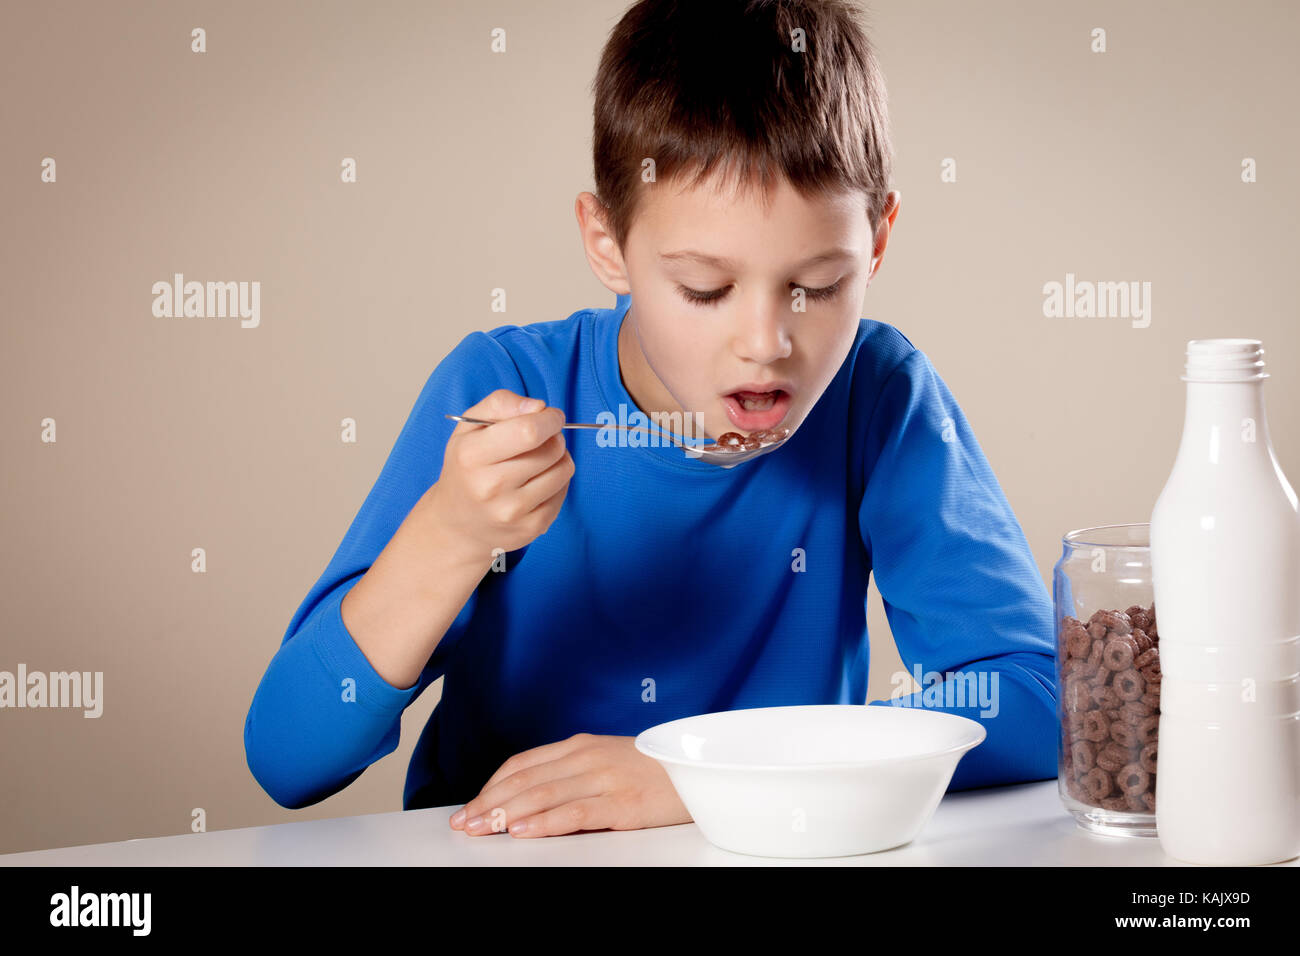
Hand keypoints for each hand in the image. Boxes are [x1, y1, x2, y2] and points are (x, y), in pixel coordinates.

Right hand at [430, 389, 574, 557]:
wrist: (457, 523)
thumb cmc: (467, 466)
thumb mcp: (470, 426)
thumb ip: (501, 404)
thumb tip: (539, 407)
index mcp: (472, 456)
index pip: (528, 431)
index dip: (549, 419)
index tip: (552, 416)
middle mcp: (490, 487)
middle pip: (551, 449)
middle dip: (554, 436)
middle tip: (542, 439)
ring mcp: (512, 511)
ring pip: (563, 470)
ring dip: (559, 457)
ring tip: (540, 459)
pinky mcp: (531, 528)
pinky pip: (564, 492)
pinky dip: (558, 480)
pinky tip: (538, 481)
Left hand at [448, 733, 691, 837]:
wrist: (701, 770)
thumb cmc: (654, 771)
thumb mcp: (607, 762)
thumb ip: (571, 772)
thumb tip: (529, 797)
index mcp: (580, 746)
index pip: (523, 763)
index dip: (492, 785)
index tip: (471, 806)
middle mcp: (587, 757)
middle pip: (526, 780)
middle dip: (490, 802)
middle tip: (464, 823)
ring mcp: (604, 779)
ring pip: (543, 795)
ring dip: (506, 814)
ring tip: (483, 829)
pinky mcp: (622, 803)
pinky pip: (574, 813)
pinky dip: (543, 823)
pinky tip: (522, 832)